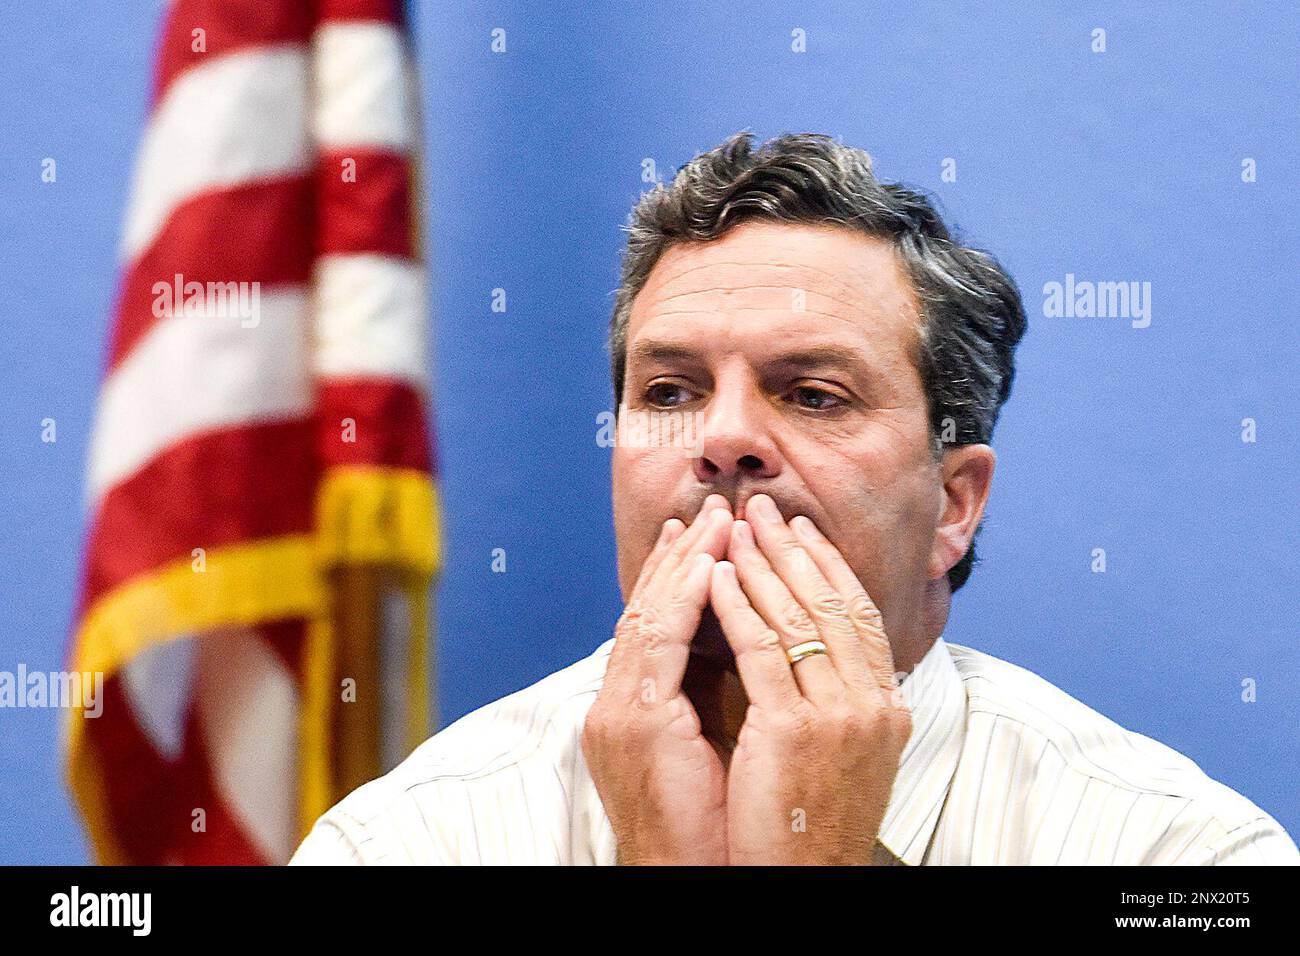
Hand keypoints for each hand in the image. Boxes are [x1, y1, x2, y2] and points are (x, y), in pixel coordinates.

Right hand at [582, 495, 734, 864]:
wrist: (693, 880)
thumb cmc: (711, 830)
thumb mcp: (707, 754)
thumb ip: (709, 702)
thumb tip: (746, 657)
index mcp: (634, 713)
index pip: (655, 629)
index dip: (680, 580)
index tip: (705, 539)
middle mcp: (617, 705)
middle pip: (646, 611)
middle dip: (680, 558)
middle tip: (710, 511)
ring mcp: (620, 711)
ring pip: (649, 615)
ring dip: (684, 564)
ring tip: (716, 521)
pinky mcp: (634, 721)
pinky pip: (658, 641)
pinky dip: (682, 598)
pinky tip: (707, 564)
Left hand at [709, 494, 911, 864]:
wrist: (804, 881)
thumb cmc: (814, 822)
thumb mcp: (846, 751)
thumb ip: (839, 698)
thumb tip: (817, 650)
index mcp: (886, 706)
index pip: (859, 615)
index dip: (829, 566)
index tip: (803, 531)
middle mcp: (871, 703)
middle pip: (830, 602)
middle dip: (793, 549)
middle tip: (763, 507)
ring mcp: (837, 716)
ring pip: (796, 616)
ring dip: (759, 563)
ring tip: (732, 526)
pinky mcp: (792, 731)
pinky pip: (761, 649)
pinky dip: (737, 606)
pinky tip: (717, 576)